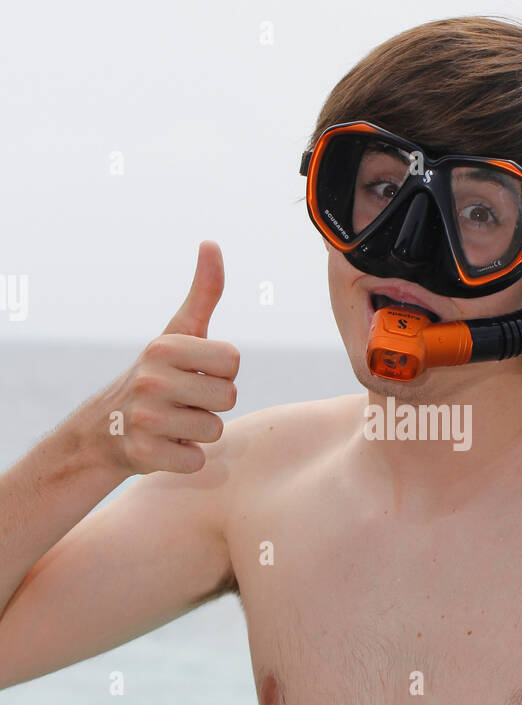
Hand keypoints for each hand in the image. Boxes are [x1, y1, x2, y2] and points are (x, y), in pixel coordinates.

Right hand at [101, 242, 239, 474]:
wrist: (104, 430)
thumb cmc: (157, 375)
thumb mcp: (178, 333)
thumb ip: (204, 292)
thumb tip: (212, 243)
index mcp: (164, 346)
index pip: (233, 361)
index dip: (220, 371)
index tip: (194, 372)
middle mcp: (151, 379)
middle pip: (228, 397)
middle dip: (211, 403)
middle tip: (182, 401)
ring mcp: (145, 418)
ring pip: (215, 431)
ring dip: (199, 432)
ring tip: (172, 423)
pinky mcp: (143, 453)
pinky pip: (196, 460)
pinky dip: (185, 458)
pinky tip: (163, 446)